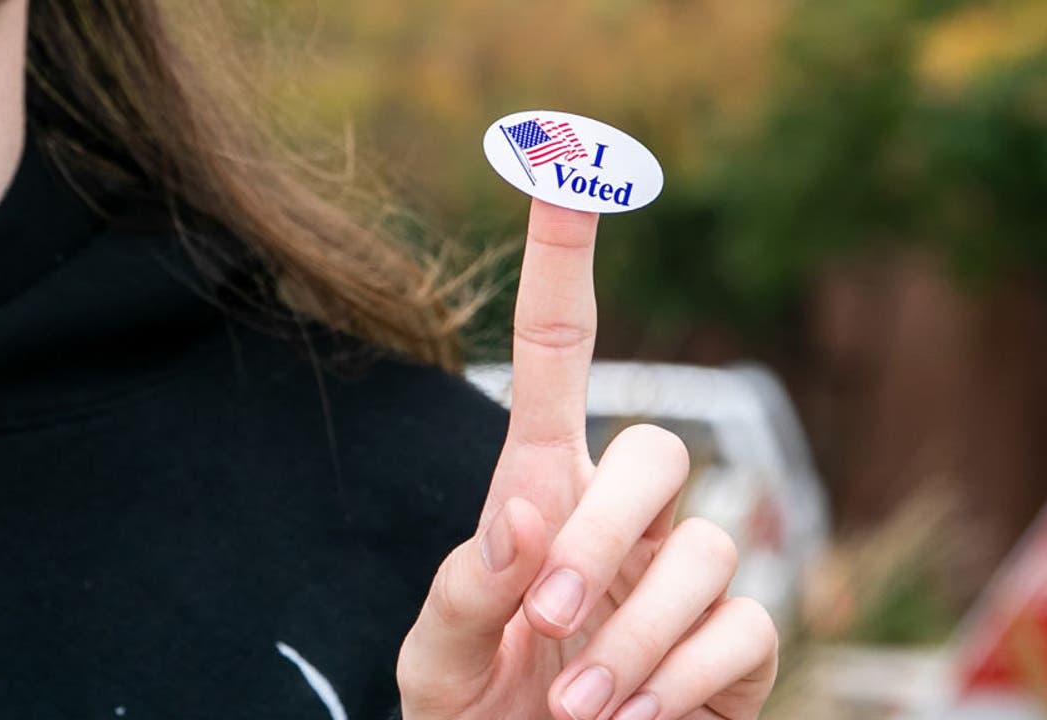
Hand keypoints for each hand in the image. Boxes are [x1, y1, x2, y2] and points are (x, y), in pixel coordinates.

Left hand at [396, 199, 778, 719]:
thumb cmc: (473, 706)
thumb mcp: (435, 656)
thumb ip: (465, 588)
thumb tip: (524, 515)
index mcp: (542, 489)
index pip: (559, 355)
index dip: (562, 263)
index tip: (564, 165)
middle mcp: (626, 518)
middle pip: (660, 449)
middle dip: (607, 530)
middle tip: (547, 615)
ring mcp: (685, 576)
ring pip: (715, 543)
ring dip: (636, 633)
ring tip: (573, 706)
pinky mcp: (734, 646)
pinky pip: (746, 627)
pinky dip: (685, 678)